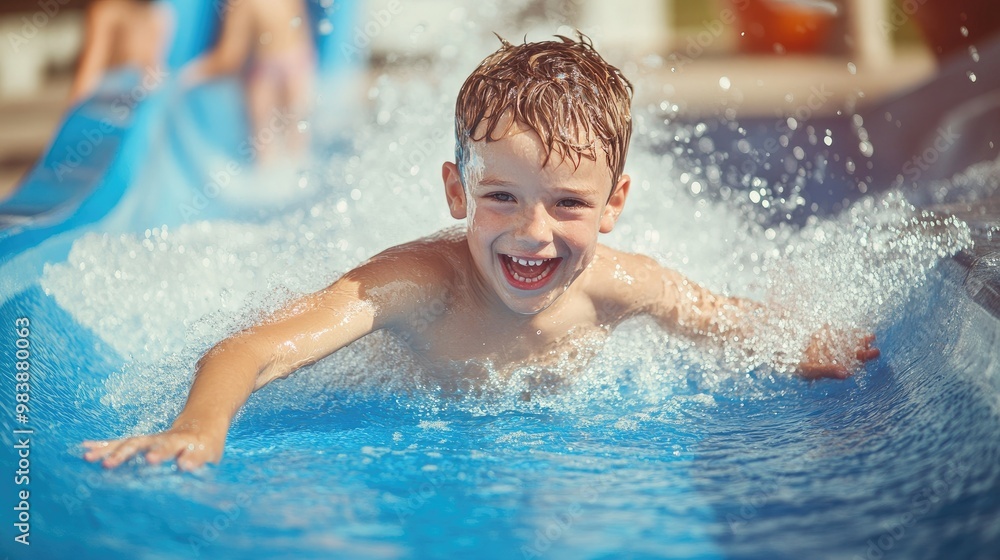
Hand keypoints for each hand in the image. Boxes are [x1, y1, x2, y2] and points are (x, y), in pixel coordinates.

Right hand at [83, 423, 223, 470]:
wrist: (201, 422)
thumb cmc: (206, 445)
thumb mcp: (210, 454)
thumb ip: (199, 461)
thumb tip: (187, 466)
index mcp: (193, 444)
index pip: (191, 452)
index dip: (188, 458)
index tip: (184, 465)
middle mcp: (171, 439)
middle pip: (159, 445)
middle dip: (144, 453)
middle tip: (133, 462)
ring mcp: (153, 439)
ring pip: (134, 443)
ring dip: (115, 451)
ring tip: (92, 459)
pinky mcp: (141, 441)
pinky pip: (121, 443)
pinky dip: (104, 446)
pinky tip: (86, 449)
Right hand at [798, 328, 879, 379]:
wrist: (780, 347)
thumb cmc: (794, 363)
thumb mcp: (809, 370)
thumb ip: (826, 371)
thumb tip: (846, 374)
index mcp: (830, 367)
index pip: (851, 365)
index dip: (864, 360)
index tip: (874, 352)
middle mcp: (831, 357)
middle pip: (852, 355)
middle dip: (864, 351)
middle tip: (877, 348)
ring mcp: (828, 346)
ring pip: (847, 343)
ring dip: (858, 340)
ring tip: (872, 337)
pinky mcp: (822, 335)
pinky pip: (837, 333)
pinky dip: (846, 331)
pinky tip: (856, 329)